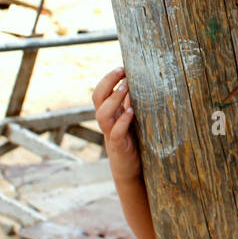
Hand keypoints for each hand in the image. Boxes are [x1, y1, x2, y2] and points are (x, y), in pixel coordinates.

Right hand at [93, 66, 141, 183]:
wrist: (130, 171)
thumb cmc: (133, 143)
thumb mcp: (132, 120)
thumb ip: (132, 104)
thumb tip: (139, 83)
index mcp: (109, 114)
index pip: (101, 92)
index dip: (108, 79)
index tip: (121, 67)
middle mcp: (107, 122)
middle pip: (97, 98)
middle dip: (108, 82)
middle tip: (121, 71)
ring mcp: (111, 134)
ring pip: (102, 114)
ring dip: (113, 99)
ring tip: (125, 87)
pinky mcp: (119, 146)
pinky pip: (116, 132)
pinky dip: (122, 120)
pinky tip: (131, 111)